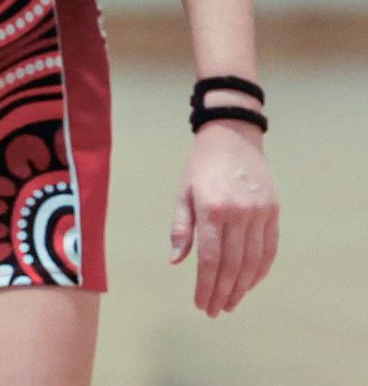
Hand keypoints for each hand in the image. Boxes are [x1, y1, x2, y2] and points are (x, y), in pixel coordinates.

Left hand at [171, 120, 279, 315]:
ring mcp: (259, 213)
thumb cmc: (201, 166)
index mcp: (212, 208)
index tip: (200, 303)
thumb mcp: (184, 192)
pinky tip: (248, 283)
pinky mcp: (273, 212)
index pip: (210, 259)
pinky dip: (260, 271)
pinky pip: (269, 250)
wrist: (232, 137)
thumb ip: (181, 227)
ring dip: (242, 287)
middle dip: (222, 292)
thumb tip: (176, 261)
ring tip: (230, 303)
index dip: (206, 285)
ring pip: (253, 262)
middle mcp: (238, 213)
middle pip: (233, 265)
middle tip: (214, 310)